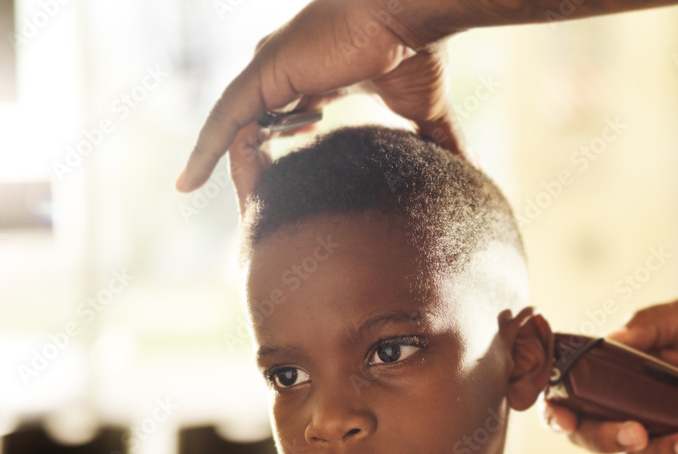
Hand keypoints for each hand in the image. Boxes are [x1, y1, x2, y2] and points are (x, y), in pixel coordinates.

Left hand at [181, 0, 463, 193]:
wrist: (406, 14)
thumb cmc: (417, 50)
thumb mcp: (426, 110)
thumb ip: (438, 141)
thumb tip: (471, 175)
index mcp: (320, 74)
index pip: (289, 110)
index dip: (282, 134)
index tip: (280, 163)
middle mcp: (288, 70)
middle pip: (254, 118)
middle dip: (242, 151)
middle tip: (234, 191)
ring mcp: (271, 71)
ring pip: (230, 122)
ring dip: (214, 155)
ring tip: (189, 190)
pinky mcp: (262, 75)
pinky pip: (222, 120)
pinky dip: (203, 150)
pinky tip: (186, 182)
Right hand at [542, 298, 677, 453]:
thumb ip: (648, 322)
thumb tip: (613, 337)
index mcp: (612, 375)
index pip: (569, 398)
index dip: (557, 412)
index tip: (564, 417)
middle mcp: (625, 409)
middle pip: (593, 437)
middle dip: (607, 439)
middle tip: (635, 431)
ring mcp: (655, 436)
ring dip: (662, 452)